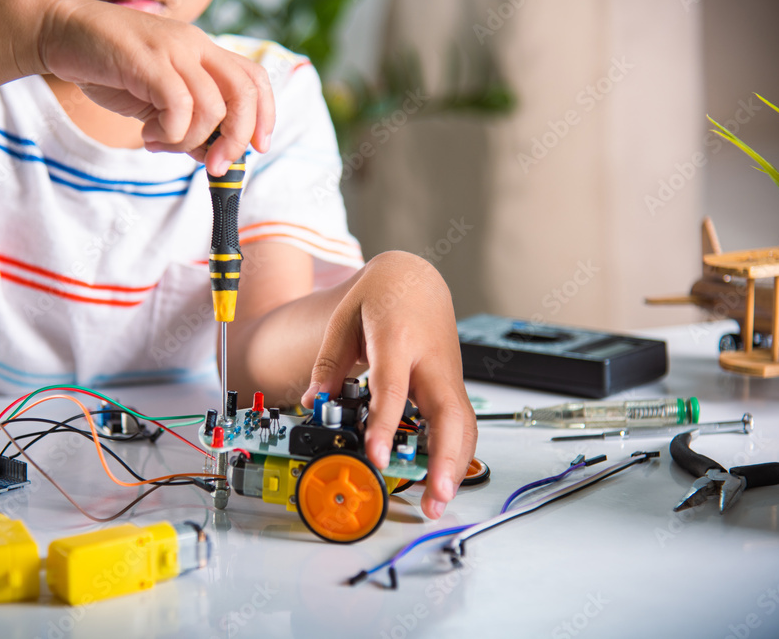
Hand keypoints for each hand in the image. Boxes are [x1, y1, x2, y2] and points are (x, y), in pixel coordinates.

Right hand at [36, 0, 274, 174]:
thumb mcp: (156, 100)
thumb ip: (186, 123)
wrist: (61, 32)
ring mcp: (173, 51)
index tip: (256, 149)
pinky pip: (180, 106)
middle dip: (238, 139)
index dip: (265, 116)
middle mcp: (195, 46)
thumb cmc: (109, 67)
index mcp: (203, 52)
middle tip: (214, 166)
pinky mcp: (148, 61)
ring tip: (160, 142)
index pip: (254, 79)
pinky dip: (170, 132)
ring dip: (190, 140)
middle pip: (245, 93)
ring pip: (212, 107)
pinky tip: (148, 135)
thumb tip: (212, 156)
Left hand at [301, 251, 477, 519]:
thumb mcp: (344, 320)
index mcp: (398, 339)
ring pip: (464, 423)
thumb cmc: (381, 296)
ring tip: (437, 500)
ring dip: (455, 464)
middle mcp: (430, 360)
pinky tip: (442, 478)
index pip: (392, 388)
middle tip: (433, 495)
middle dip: (444, 458)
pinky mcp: (452, 384)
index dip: (385, 425)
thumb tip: (314, 402)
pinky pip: (461, 422)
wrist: (415, 278)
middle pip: (447, 413)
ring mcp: (447, 373)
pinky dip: (457, 453)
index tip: (377, 457)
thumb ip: (329, 363)